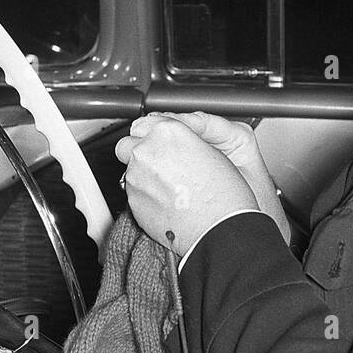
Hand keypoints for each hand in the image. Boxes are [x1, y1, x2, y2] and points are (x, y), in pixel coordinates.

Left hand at [115, 117, 261, 256]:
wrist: (217, 230)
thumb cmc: (223, 194)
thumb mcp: (211, 152)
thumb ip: (181, 140)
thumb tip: (168, 141)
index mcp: (168, 132)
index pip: (146, 123)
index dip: (153, 135)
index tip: (159, 144)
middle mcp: (147, 150)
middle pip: (129, 144)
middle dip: (140, 152)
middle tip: (161, 165)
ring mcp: (136, 176)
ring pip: (129, 169)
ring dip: (142, 174)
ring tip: (169, 188)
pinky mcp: (131, 200)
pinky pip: (132, 192)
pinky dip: (144, 195)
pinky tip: (166, 203)